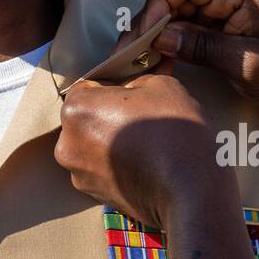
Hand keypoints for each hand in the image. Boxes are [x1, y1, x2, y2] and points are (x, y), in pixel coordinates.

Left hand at [54, 66, 258, 258]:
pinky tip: (145, 160)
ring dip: (113, 137)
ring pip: (94, 143)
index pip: (91, 84)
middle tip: (145, 113)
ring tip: (148, 140)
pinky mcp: (93, 197)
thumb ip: (138, 73)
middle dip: (111, 111)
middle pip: (88, 115)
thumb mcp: (160, 83)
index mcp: (76, 107)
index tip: (137, 88)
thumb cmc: (175, 132)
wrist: (192, 192)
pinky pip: (102, 168)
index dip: (116, 83)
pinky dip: (118, 162)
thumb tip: (139, 62)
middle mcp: (66, 142)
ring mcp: (78, 173)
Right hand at [117, 0, 258, 115]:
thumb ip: (202, 47)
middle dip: (152, 23)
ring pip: (184, 8)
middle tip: (128, 55)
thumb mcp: (248, 66)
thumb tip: (157, 35)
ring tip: (141, 62)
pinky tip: (163, 59)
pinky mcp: (235, 14)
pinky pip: (197, 20)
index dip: (154, 7)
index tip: (138, 38)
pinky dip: (179, 38)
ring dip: (163, 33)